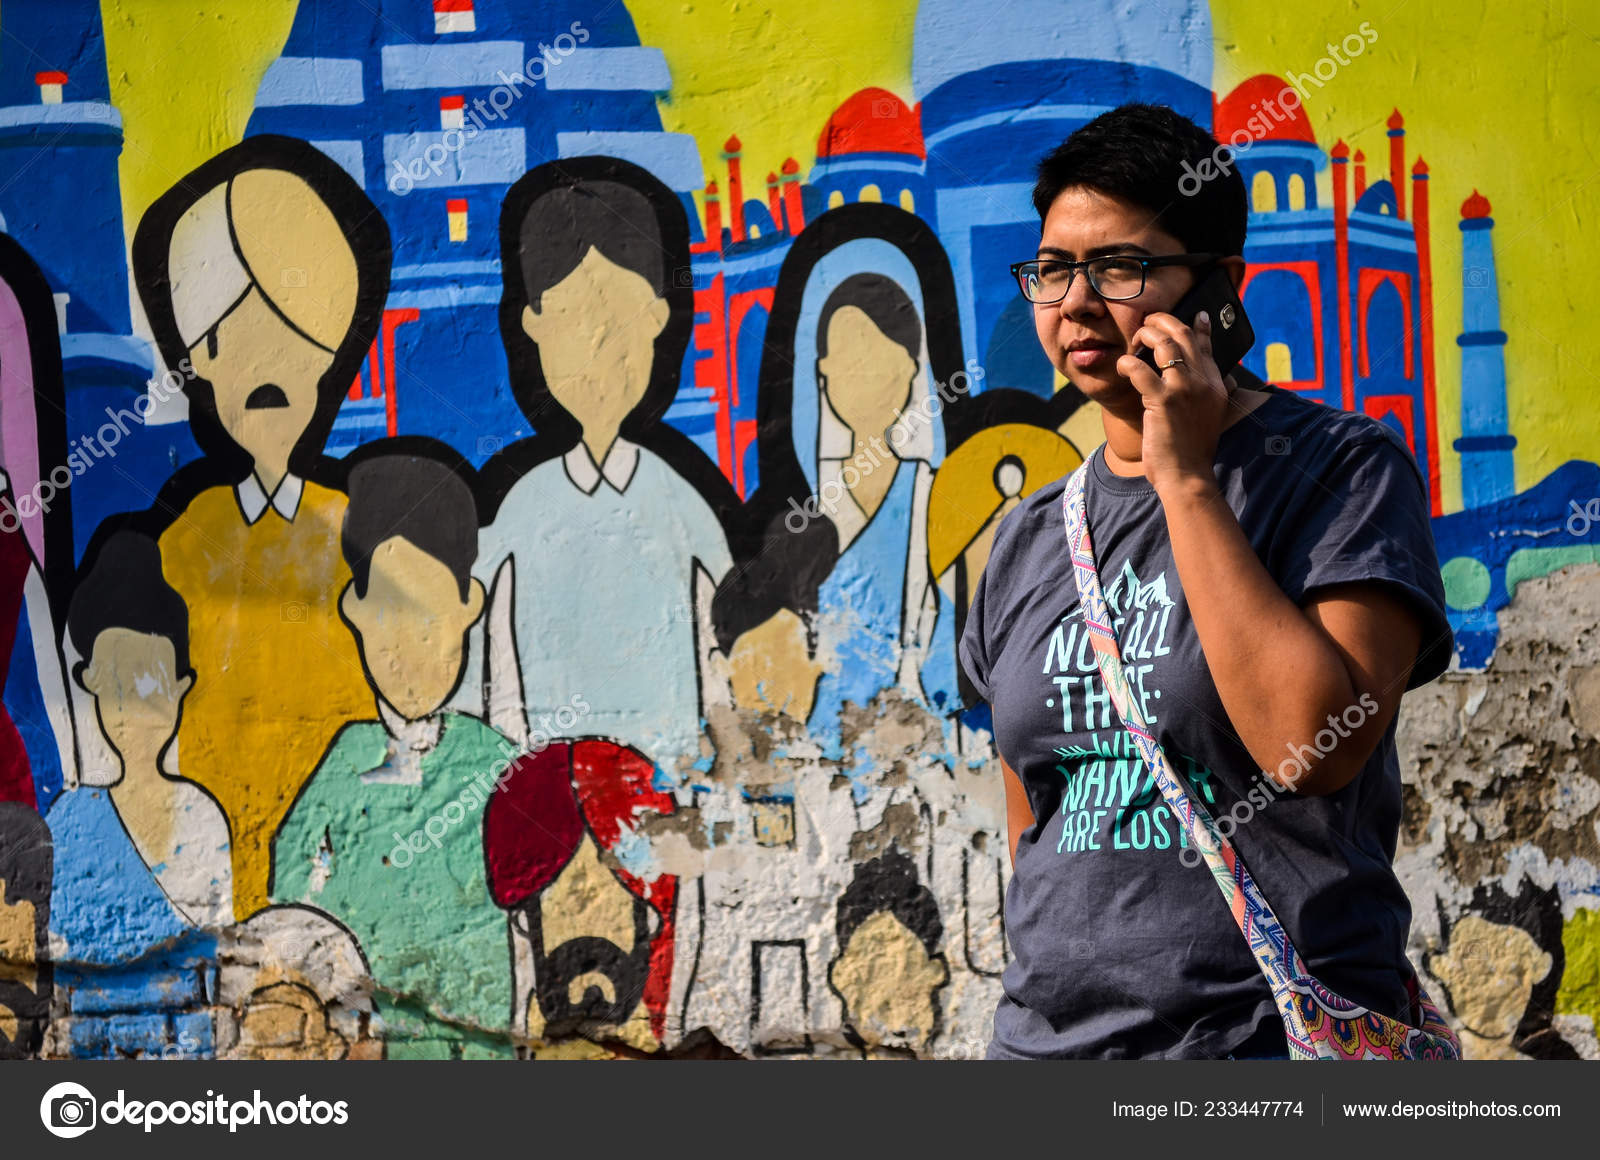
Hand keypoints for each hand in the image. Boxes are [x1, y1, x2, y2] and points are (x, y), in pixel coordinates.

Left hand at [1115, 311, 1231, 498]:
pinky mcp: (1163, 400)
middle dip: (1163, 322)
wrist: (1188, 476)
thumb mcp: (1207, 416)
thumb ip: (1203, 394)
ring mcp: (1184, 388)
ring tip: (1135, 339)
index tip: (1197, 314)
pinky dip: (1127, 363)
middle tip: (1148, 322)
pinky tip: (1122, 365)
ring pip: (1163, 344)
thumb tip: (1194, 381)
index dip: (1200, 326)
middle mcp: (1203, 381)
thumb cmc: (1191, 451)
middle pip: (1183, 335)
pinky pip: (1140, 369)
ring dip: (1145, 335)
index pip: (1206, 345)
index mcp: (1215, 384)